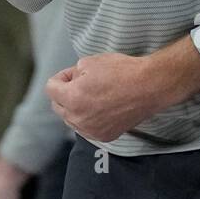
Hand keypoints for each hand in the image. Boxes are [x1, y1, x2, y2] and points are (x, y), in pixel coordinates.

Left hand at [45, 52, 161, 143]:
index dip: (61, 77)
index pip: (50, 89)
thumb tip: (69, 82)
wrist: (149, 86)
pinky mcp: (104, 136)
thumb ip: (72, 74)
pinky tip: (100, 107)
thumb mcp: (89, 62)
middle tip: (82, 83)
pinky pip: (85, 128)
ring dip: (74, 107)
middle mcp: (79, 118)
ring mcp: (92, 130)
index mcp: (73, 98)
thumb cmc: (121, 71)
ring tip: (93, 95)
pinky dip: (87, 118)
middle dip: (64, 93)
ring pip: (70, 119)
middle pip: (57, 106)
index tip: (73, 74)